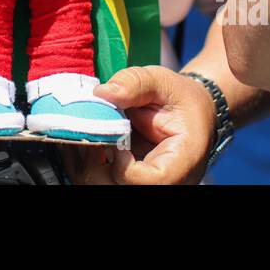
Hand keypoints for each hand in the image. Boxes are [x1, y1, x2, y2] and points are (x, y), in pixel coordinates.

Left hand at [63, 66, 214, 184]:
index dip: (124, 167)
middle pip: (122, 189)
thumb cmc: (179, 97)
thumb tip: (101, 93)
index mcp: (184, 160)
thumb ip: (135, 83)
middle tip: (86, 135)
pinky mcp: (129, 180)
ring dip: (85, 164)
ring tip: (82, 136)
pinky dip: (85, 164)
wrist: (188, 110)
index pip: (152, 182)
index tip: (114, 140)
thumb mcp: (161, 81)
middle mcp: (169, 180)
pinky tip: (83, 142)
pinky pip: (101, 180)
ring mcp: (147, 183)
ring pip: (105, 186)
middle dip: (96, 165)